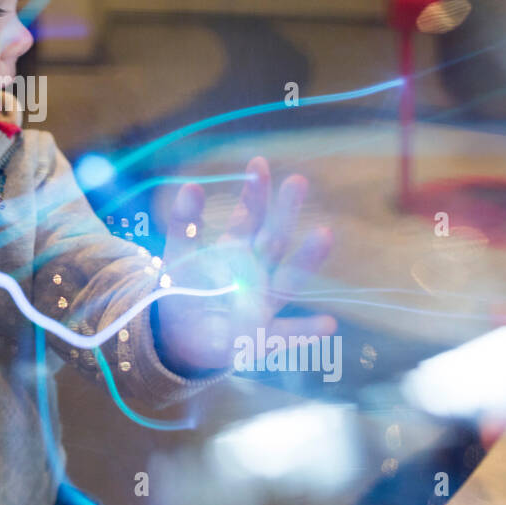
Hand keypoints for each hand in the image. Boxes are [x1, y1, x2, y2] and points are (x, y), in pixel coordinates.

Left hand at [152, 156, 335, 375]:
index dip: (254, 192)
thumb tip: (191, 185)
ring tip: (325, 233)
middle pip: (274, 240)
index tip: (258, 163)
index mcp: (236, 252)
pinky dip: (305, 331)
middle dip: (285, 211)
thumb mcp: (177, 258)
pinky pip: (285, 335)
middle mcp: (256, 274)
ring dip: (307, 258)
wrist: (180, 340)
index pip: (249, 217)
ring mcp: (263, 304)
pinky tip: (327, 324)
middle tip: (297, 180)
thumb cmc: (185, 295)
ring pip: (288, 280)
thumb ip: (184, 225)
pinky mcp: (260, 337)